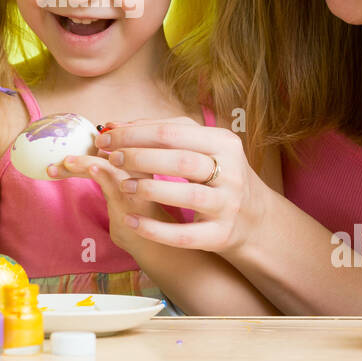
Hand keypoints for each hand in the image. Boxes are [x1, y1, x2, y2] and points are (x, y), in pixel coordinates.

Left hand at [59, 118, 263, 253]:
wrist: (254, 218)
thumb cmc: (217, 174)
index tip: (107, 136)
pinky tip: (132, 221)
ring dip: (149, 188)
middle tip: (112, 158)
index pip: (173, 132)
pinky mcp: (221, 234)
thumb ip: (162, 134)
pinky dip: (155, 229)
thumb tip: (114, 126)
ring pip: (187, 195)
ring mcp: (228, 204)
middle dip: (140, 157)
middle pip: (181, 160)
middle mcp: (231, 172)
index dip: (135, 133)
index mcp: (224, 143)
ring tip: (123, 185)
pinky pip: (185, 234)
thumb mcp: (201, 147)